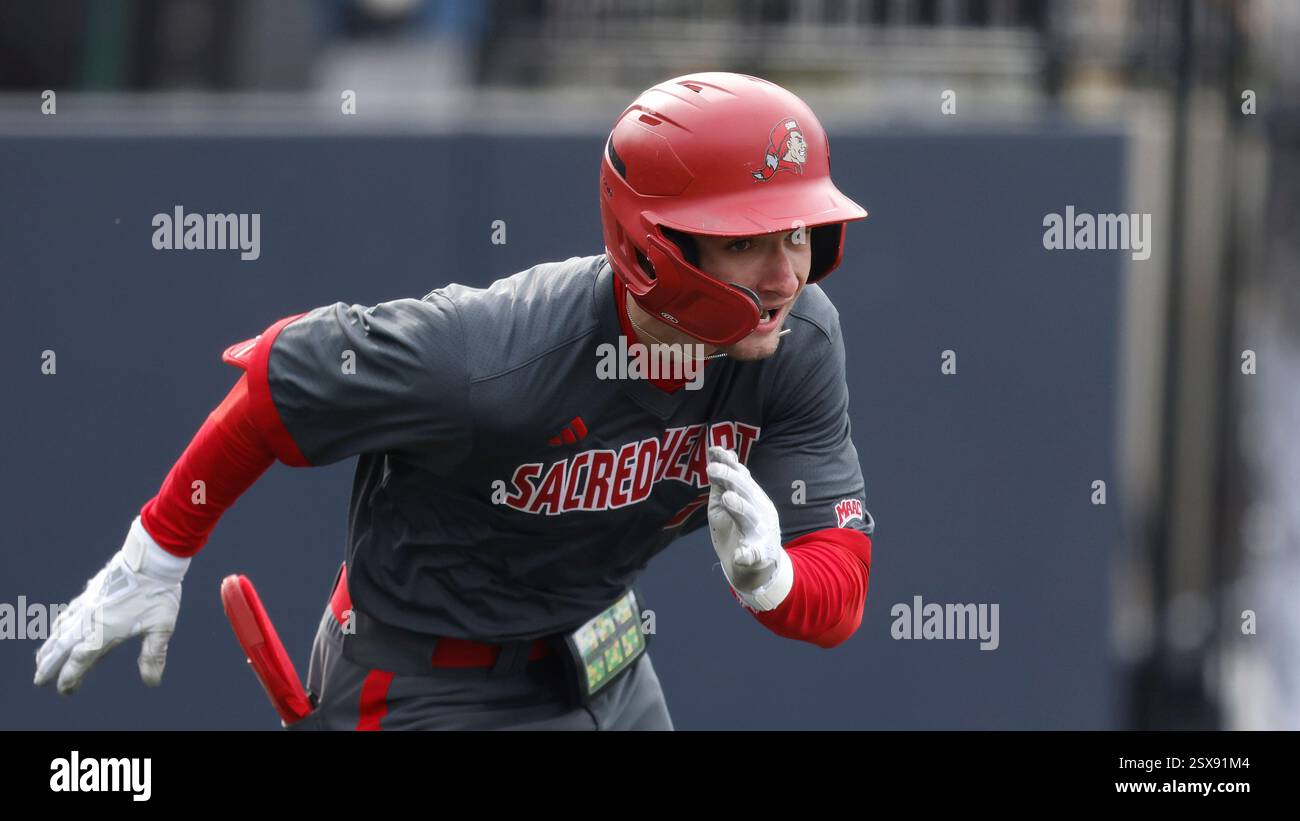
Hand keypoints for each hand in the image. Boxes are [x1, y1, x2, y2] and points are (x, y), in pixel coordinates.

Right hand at [34, 516, 189, 694]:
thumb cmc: (159, 593)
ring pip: (62, 629)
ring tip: (41, 659)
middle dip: (49, 664)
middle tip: (38, 679)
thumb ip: (153, 656)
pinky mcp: (92, 591)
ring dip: (50, 646)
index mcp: (105, 632)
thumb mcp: (161, 627)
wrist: (150, 558)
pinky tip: (58, 625)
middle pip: (63, 646)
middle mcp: (91, 619)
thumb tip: (152, 682)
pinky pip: (69, 611)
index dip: (71, 676)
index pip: (81, 660)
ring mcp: (89, 604)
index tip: (64, 689)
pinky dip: (59, 623)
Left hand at [706, 446, 793, 610]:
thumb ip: (722, 483)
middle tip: (712, 468)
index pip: (740, 476)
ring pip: (750, 518)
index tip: (714, 450)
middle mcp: (759, 511)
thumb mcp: (726, 504)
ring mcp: (760, 533)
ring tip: (727, 498)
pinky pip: (753, 555)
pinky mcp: (758, 556)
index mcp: (751, 497)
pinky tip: (741, 555)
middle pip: (745, 491)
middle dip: (730, 478)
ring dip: (740, 507)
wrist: (755, 569)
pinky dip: (748, 554)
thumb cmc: (737, 530)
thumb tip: (717, 452)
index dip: (728, 463)